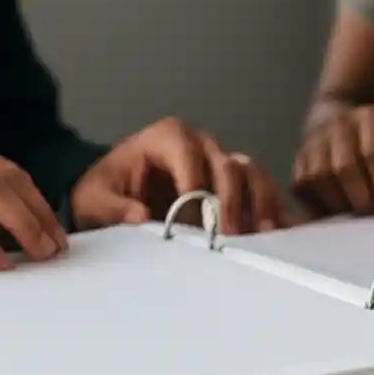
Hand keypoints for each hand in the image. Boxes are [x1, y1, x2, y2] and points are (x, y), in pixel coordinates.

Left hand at [70, 117, 286, 234]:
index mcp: (168, 137)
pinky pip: (262, 192)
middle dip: (230, 201)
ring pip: (252, 175)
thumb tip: (141, 217)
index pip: (188, 154)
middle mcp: (202, 144)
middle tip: (228, 236)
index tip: (194, 220)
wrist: (116, 195)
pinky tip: (280, 235)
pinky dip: (273, 211)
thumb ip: (112, 207)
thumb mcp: (93, 199)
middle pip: (227, 165)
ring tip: (263, 237)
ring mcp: (223, 162)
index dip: (194, 185)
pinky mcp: (237, 184)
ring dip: (260, 205)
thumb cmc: (106, 191)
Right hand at [292, 103, 373, 218]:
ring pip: (318, 179)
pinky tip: (334, 218)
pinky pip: (302, 189)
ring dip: (339, 205)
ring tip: (356, 221)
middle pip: (343, 167)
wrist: (344, 125)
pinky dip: (317, 207)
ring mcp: (312, 144)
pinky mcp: (297, 164)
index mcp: (370, 119)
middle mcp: (336, 127)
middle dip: (362, 198)